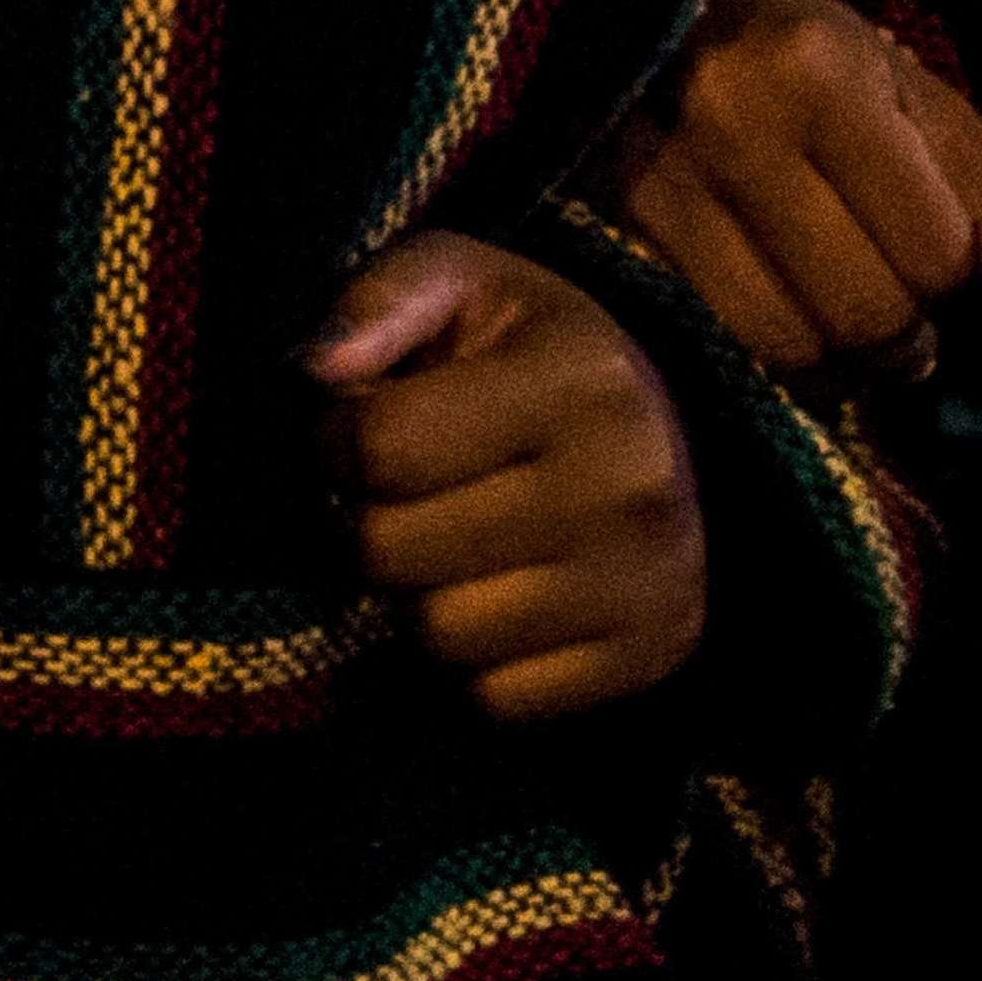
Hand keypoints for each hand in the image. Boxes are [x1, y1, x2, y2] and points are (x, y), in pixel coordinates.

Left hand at [312, 233, 703, 723]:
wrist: (661, 428)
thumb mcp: (458, 280)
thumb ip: (378, 300)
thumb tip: (320, 369)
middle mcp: (631, 488)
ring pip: (438, 636)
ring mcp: (651, 583)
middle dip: (369, 521)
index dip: (336, 440)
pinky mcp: (654, 656)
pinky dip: (475, 663)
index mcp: (581, 383)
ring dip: (416, 597)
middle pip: (392, 553)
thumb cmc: (526, 349)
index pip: (380, 448)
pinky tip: (497, 595)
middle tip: (402, 494)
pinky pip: (496, 700)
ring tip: (449, 543)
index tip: (360, 429)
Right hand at [599, 0, 981, 374]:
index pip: (934, 253)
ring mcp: (659, 168)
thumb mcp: (911, 94)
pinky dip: (763, 339)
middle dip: (900, 332)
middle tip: (892, 310)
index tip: (926, 243)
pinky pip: (715, 326)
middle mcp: (735, 121)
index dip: (948, 270)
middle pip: (865, 310)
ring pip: (785, 338)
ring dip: (832, 353)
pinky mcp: (611, 208)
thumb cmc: (792, 39)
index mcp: (824, 74)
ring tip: (834, 316)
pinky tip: (774, 306)